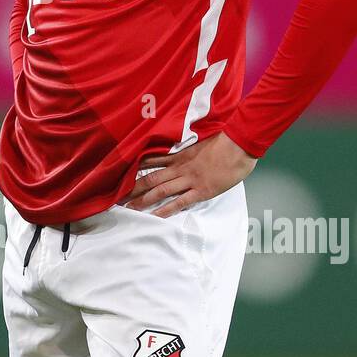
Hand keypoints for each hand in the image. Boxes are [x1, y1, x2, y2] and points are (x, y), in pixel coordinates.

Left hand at [123, 133, 256, 217]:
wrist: (238, 145)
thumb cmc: (224, 140)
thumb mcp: (201, 140)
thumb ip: (188, 146)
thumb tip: (180, 148)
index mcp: (179, 154)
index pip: (151, 160)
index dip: (135, 168)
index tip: (121, 174)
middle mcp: (180, 167)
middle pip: (151, 178)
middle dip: (133, 188)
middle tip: (117, 197)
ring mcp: (189, 179)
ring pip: (160, 191)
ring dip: (143, 200)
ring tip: (129, 209)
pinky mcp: (201, 191)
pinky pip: (179, 202)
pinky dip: (165, 210)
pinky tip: (153, 217)